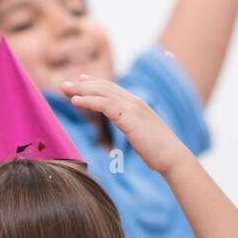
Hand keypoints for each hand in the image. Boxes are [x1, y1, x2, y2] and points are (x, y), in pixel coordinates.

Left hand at [60, 75, 193, 175]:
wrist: (172, 157)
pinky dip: (88, 101)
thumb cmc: (158, 151)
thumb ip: (132, 126)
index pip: (112, 89)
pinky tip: (75, 102)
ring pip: (102, 93)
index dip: (95, 83)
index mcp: (137, 104)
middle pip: (104, 87)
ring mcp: (132, 108)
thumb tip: (126, 128)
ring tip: (65, 90)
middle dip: (83, 84)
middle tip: (64, 84)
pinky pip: (104, 105)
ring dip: (81, 90)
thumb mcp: (141, 134)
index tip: (80, 80)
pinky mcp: (129, 117)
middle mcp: (134, 101)